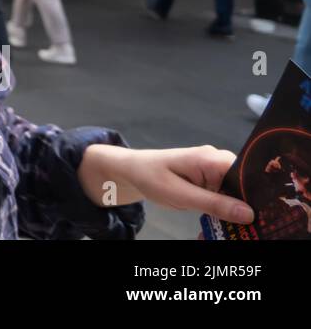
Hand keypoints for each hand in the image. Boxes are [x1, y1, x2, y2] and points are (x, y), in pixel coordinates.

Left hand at [79, 144, 253, 224]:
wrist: (133, 171)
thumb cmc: (150, 176)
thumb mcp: (180, 194)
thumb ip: (214, 204)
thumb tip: (248, 213)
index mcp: (212, 159)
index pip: (247, 176)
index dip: (255, 197)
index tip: (258, 219)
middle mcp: (218, 161)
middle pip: (244, 187)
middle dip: (245, 209)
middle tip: (246, 231)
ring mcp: (215, 171)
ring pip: (236, 195)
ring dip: (233, 214)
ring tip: (233, 232)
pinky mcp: (210, 181)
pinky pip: (224, 197)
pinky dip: (223, 212)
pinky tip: (220, 227)